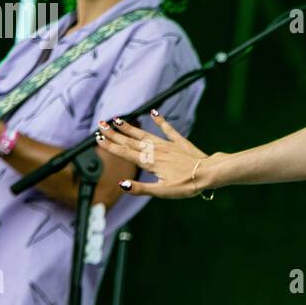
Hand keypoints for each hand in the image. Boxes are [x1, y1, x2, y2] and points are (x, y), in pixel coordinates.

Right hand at [95, 110, 211, 198]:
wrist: (209, 173)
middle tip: (100, 125)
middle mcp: (156, 151)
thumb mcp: (162, 192)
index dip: (110, 146)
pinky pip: (168, 129)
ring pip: (144, 134)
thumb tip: (121, 184)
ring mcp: (167, 145)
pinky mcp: (179, 142)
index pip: (125, 153)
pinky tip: (153, 112)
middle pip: (131, 142)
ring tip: (117, 119)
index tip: (97, 139)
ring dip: (130, 127)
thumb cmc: (187, 185)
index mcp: (150, 163)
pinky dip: (160, 120)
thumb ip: (141, 188)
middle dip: (114, 134)